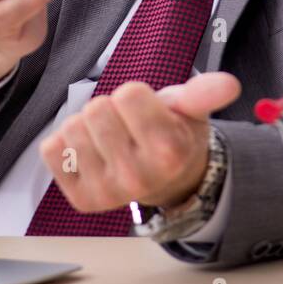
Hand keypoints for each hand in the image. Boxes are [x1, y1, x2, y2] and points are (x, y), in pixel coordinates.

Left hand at [39, 73, 241, 213]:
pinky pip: (51, 149)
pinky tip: (90, 153)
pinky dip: (65, 145)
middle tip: (126, 126)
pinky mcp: (81, 199)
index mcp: (168, 151)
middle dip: (109, 109)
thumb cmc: (175, 134)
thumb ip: (205, 93)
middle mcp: (137, 177)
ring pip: (71, 127)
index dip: (135, 95)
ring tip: (110, 139)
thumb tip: (230, 84)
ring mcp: (107, 192)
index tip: (146, 111)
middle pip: (96, 109)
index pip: (128, 93)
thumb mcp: (192, 110)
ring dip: (86, 126)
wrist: (168, 180)